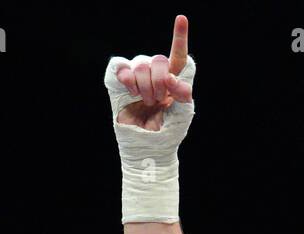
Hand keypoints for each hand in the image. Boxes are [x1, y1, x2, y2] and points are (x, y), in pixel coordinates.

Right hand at [114, 15, 192, 130]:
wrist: (149, 145)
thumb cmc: (168, 130)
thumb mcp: (183, 112)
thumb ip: (182, 92)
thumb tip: (170, 76)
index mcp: (174, 78)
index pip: (178, 54)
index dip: (179, 36)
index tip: (181, 18)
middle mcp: (155, 72)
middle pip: (158, 59)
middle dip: (160, 81)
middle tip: (159, 99)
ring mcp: (137, 75)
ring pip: (140, 65)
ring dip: (145, 87)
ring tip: (147, 101)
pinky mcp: (120, 81)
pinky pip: (121, 68)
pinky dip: (127, 80)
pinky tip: (132, 92)